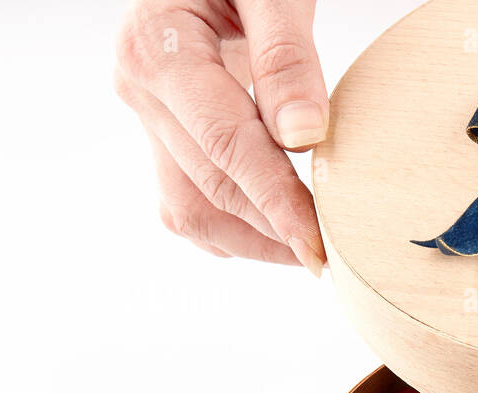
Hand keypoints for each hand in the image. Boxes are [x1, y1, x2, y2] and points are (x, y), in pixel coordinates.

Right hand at [115, 0, 327, 273]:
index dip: (275, 201)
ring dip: (254, 240)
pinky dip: (238, 228)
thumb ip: (286, 56)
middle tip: (335, 259)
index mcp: (159, 49)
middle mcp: (142, 90)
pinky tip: (281, 233)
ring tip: (312, 255)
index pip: (226, 145)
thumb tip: (303, 139)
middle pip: (211, 186)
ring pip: (193, 210)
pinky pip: (193, 202)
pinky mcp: (165, 136)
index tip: (318, 245)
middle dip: (273, 229)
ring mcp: (149, 118)